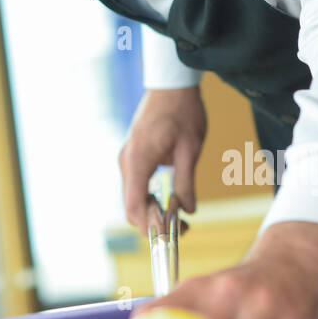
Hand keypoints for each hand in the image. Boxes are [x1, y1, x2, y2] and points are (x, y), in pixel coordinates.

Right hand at [118, 86, 206, 232]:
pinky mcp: (131, 155)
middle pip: (131, 206)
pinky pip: (134, 185)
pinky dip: (147, 198)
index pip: (135, 206)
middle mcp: (126, 161)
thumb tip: (188, 210)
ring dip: (150, 211)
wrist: (171, 84)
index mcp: (139, 159)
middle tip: (182, 227)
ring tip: (177, 215)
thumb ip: (186, 181)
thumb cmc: (183, 111)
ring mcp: (126, 158)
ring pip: (132, 198)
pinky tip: (166, 200)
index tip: (172, 234)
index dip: (149, 226)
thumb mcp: (190, 149)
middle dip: (152, 223)